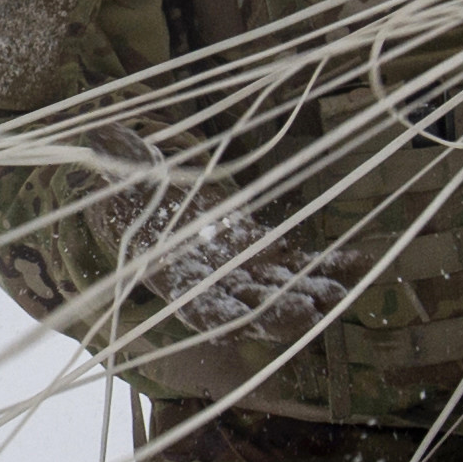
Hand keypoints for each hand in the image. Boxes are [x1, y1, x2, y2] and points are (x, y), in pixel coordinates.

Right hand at [82, 141, 362, 343]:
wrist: (152, 202)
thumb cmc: (132, 195)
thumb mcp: (122, 179)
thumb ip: (118, 164)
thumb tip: (100, 137)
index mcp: (173, 277)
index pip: (196, 305)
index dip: (218, 315)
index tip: (238, 324)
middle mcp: (212, 286)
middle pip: (249, 310)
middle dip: (278, 313)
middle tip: (309, 311)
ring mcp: (244, 273)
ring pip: (283, 293)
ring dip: (313, 296)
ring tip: (343, 291)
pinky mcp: (267, 255)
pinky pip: (303, 265)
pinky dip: (332, 266)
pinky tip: (362, 259)